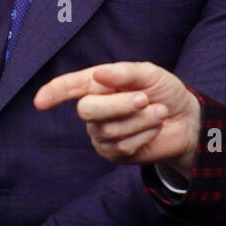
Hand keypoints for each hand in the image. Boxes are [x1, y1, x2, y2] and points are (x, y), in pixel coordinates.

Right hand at [34, 62, 201, 180]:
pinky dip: (144, 136)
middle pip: (87, 110)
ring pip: (108, 130)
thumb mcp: (151, 73)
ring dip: (140, 121)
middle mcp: (94, 108)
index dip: (53, 93)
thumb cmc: (164, 91)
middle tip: (145, 100)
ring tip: (158, 113)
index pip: (69, 87)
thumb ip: (126, 72)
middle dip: (119, 105)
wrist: (185, 120)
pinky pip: (122, 147)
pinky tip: (153, 130)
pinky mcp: (113, 153)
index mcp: (98, 84)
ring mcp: (101, 132)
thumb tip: (98, 75)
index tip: (40, 102)